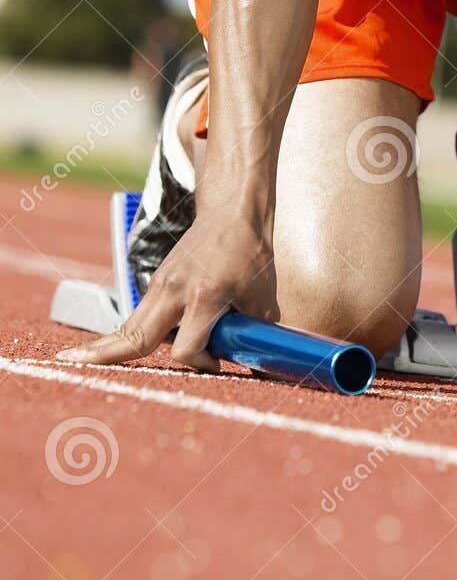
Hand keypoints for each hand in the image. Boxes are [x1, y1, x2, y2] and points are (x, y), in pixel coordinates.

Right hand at [56, 210, 278, 374]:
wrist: (232, 213)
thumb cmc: (251, 254)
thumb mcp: (263, 298)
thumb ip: (253, 334)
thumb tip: (255, 363)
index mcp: (205, 296)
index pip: (187, 350)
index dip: (202, 365)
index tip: (218, 363)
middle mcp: (175, 290)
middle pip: (135, 336)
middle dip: (106, 356)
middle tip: (72, 366)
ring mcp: (161, 285)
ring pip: (128, 326)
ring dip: (105, 347)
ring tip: (70, 361)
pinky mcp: (157, 283)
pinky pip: (137, 317)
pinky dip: (122, 336)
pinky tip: (100, 350)